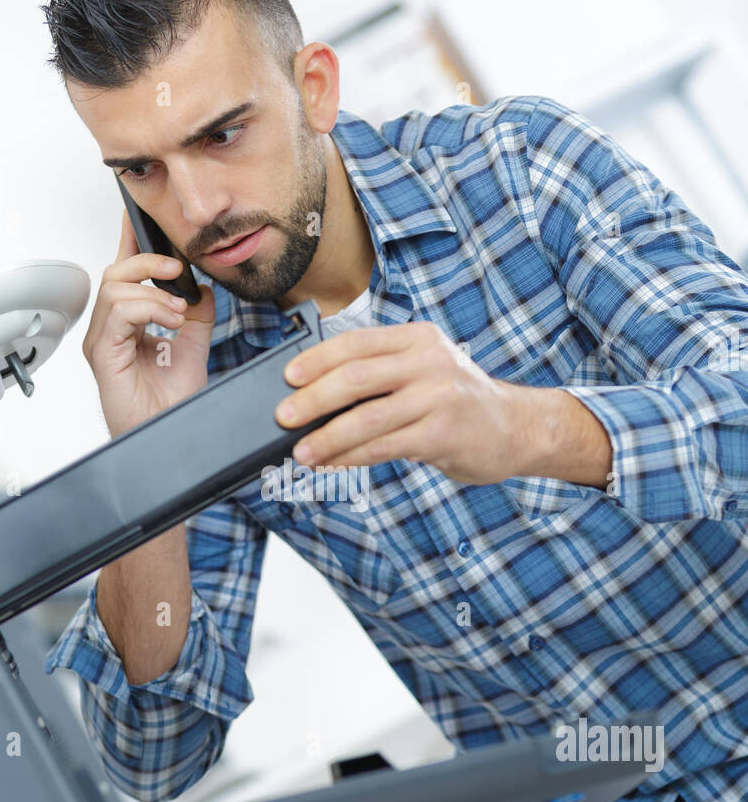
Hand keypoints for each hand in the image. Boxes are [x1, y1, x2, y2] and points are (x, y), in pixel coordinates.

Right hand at [82, 210, 214, 438]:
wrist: (167, 438)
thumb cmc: (170, 405)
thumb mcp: (194, 351)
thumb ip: (197, 318)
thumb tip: (203, 289)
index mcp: (127, 325)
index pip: (125, 273)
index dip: (131, 241)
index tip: (141, 215)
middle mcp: (110, 330)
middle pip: (114, 272)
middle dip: (147, 260)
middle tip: (178, 269)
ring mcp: (103, 342)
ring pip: (114, 287)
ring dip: (153, 291)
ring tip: (178, 312)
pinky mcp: (103, 356)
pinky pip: (117, 313)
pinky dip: (148, 309)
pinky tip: (171, 322)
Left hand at [274, 321, 610, 487]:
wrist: (517, 428)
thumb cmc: (458, 402)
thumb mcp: (425, 371)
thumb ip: (381, 375)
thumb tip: (314, 397)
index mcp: (418, 338)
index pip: (356, 342)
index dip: (317, 359)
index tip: (287, 377)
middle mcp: (430, 361)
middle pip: (357, 376)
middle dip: (313, 398)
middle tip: (283, 417)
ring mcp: (439, 397)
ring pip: (368, 416)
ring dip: (327, 436)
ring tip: (301, 451)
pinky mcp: (443, 434)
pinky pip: (384, 446)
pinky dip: (351, 457)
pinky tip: (332, 463)